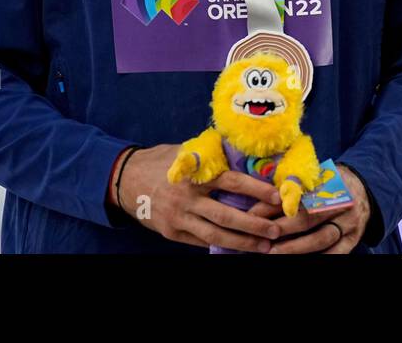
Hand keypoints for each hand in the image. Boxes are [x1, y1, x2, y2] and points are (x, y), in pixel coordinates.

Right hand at [115, 143, 286, 251]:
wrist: (124, 179)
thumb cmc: (159, 161)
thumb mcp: (184, 151)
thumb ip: (210, 155)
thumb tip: (242, 152)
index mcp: (195, 174)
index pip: (232, 182)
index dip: (256, 190)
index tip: (277, 196)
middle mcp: (187, 198)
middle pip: (226, 216)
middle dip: (254, 225)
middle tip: (277, 230)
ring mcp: (178, 218)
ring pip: (215, 236)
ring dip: (242, 243)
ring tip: (264, 247)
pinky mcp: (171, 233)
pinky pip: (200, 243)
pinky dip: (221, 247)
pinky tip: (238, 249)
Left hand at [247, 163, 371, 253]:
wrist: (363, 191)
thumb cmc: (330, 184)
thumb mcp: (316, 177)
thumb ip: (293, 187)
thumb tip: (259, 199)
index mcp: (328, 184)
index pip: (297, 195)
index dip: (273, 205)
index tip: (253, 214)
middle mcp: (340, 203)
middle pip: (308, 218)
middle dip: (282, 228)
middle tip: (262, 236)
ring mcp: (348, 224)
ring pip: (320, 239)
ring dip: (295, 248)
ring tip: (273, 253)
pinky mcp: (352, 240)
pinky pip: (336, 254)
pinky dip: (319, 258)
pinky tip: (298, 261)